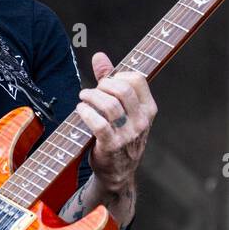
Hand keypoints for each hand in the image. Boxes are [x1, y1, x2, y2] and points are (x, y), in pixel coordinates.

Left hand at [75, 51, 156, 191]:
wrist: (118, 173)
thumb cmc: (120, 136)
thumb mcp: (122, 109)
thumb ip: (110, 80)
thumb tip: (99, 56)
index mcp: (148, 109)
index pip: (137, 79)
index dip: (118, 76)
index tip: (106, 83)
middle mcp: (141, 121)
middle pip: (122, 90)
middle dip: (102, 86)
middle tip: (91, 91)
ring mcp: (128, 135)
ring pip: (109, 105)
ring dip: (90, 97)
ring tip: (83, 98)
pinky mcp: (112, 146)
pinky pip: (98, 124)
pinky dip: (86, 113)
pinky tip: (80, 110)